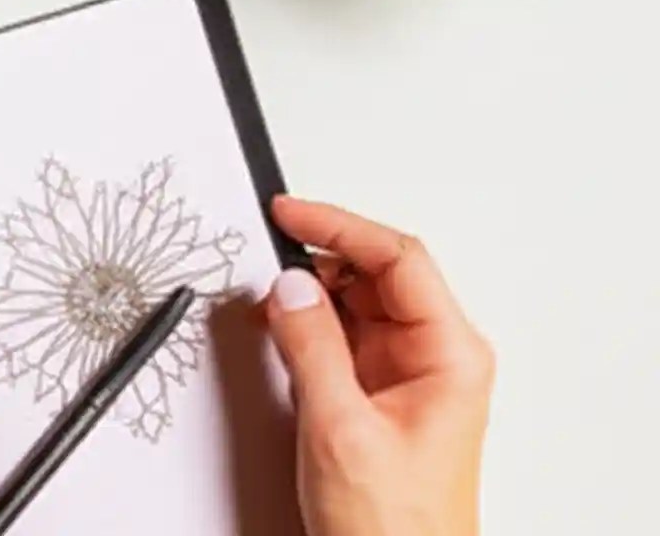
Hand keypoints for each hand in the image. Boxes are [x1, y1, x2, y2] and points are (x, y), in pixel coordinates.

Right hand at [265, 196, 494, 535]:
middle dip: (322, 259)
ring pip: (356, 303)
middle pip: (378, 275)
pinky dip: (308, 324)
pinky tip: (281, 326)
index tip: (291, 213)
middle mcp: (433, 356)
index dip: (341, 227)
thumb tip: (290, 287)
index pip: (399, 261)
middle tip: (270, 250)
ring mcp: (405, 373)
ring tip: (268, 296)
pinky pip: (342, 336)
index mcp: (449, 355)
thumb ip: (312, 348)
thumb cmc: (395, 525)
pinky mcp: (377, 392)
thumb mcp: (340, 428)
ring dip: (312, 293)